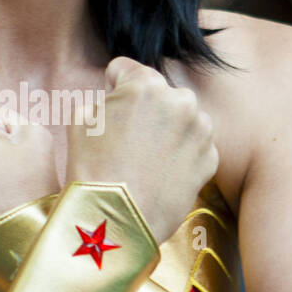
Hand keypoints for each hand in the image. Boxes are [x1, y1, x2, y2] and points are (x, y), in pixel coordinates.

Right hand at [65, 57, 217, 243]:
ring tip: (144, 160)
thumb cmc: (93, 169)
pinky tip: (159, 173)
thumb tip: (117, 100)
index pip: (125, 69)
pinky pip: (192, 146)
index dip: (111, 87)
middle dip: (145, 110)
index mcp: (146, 84)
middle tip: (126, 139)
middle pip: (158, 95)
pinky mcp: (210, 158)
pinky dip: (179, 155)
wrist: (116, 221)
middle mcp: (181, 100)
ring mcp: (200, 130)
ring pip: (179, 120)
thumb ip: (105, 98)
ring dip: (166, 131)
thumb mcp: (81, 119)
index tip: (109, 108)